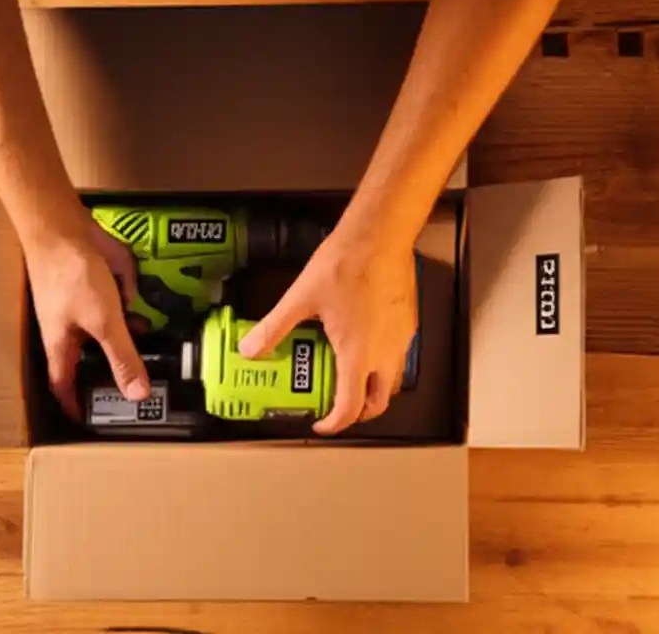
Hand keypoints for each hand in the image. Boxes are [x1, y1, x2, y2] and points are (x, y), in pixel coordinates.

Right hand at [25, 214, 148, 420]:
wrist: (63, 226)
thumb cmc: (71, 276)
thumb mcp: (104, 323)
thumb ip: (122, 357)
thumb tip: (138, 396)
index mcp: (61, 344)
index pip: (64, 385)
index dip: (74, 405)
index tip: (88, 421)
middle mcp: (70, 327)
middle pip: (92, 357)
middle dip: (113, 368)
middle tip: (138, 383)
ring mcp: (84, 304)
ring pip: (109, 328)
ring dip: (128, 333)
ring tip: (155, 345)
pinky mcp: (98, 283)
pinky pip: (119, 301)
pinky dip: (131, 303)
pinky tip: (147, 303)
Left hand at [238, 225, 417, 434]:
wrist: (380, 235)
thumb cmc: (347, 263)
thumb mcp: (300, 298)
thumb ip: (274, 328)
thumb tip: (251, 348)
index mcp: (357, 353)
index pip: (351, 407)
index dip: (335, 423)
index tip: (322, 423)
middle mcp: (385, 352)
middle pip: (379, 402)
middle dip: (359, 412)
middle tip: (337, 406)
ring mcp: (400, 338)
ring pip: (392, 380)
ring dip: (372, 388)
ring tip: (348, 377)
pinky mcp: (408, 322)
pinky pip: (399, 356)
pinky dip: (383, 363)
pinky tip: (363, 344)